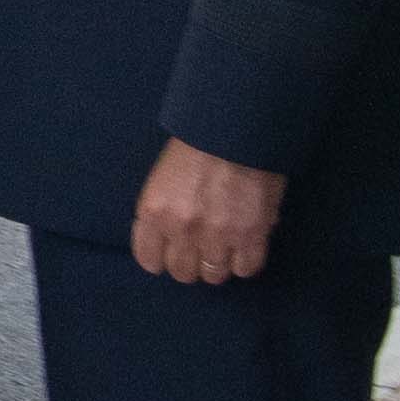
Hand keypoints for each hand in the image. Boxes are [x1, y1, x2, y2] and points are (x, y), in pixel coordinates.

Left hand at [131, 138, 282, 284]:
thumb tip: (172, 239)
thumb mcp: (163, 176)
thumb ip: (164, 211)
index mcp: (154, 211)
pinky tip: (246, 247)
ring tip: (226, 246)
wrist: (238, 125)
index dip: (162, 259)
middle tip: (202, 247)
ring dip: (219, 264)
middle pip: (182, 272)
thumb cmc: (198, 143)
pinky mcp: (250, 235)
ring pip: (214, 275)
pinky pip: (246, 269)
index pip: (149, 260)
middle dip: (191, 263)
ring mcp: (217, 235)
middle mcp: (181, 229)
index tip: (173, 251)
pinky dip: (245, 262)